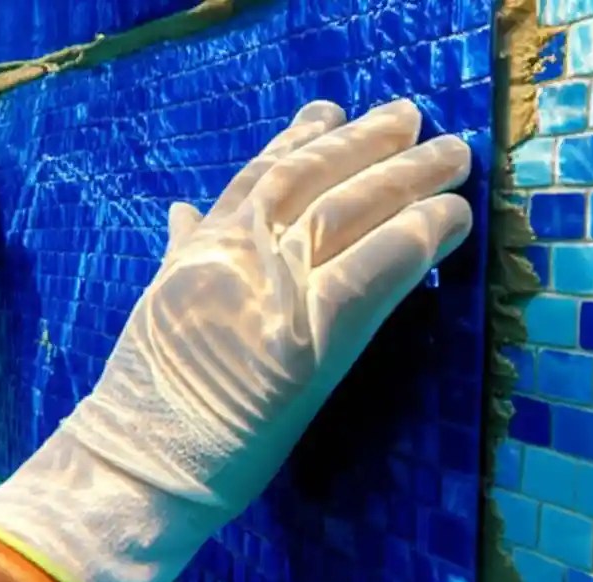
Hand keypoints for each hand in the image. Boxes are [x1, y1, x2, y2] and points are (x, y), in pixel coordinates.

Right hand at [0, 99, 472, 581]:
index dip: (302, 136)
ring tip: (452, 152)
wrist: (137, 463)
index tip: (333, 108)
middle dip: (368, 140)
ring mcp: (274, 290)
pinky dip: (419, 237)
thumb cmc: (147, 402)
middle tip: (413, 114)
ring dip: (410, 176)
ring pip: (351, 210)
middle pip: (314, 178)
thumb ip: (180, 252)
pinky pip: (376, 269)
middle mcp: (238, 253)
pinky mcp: (310, 336)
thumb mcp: (158, 306)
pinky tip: (454, 217)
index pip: (259, 174)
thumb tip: (183, 210)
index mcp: (201, 248)